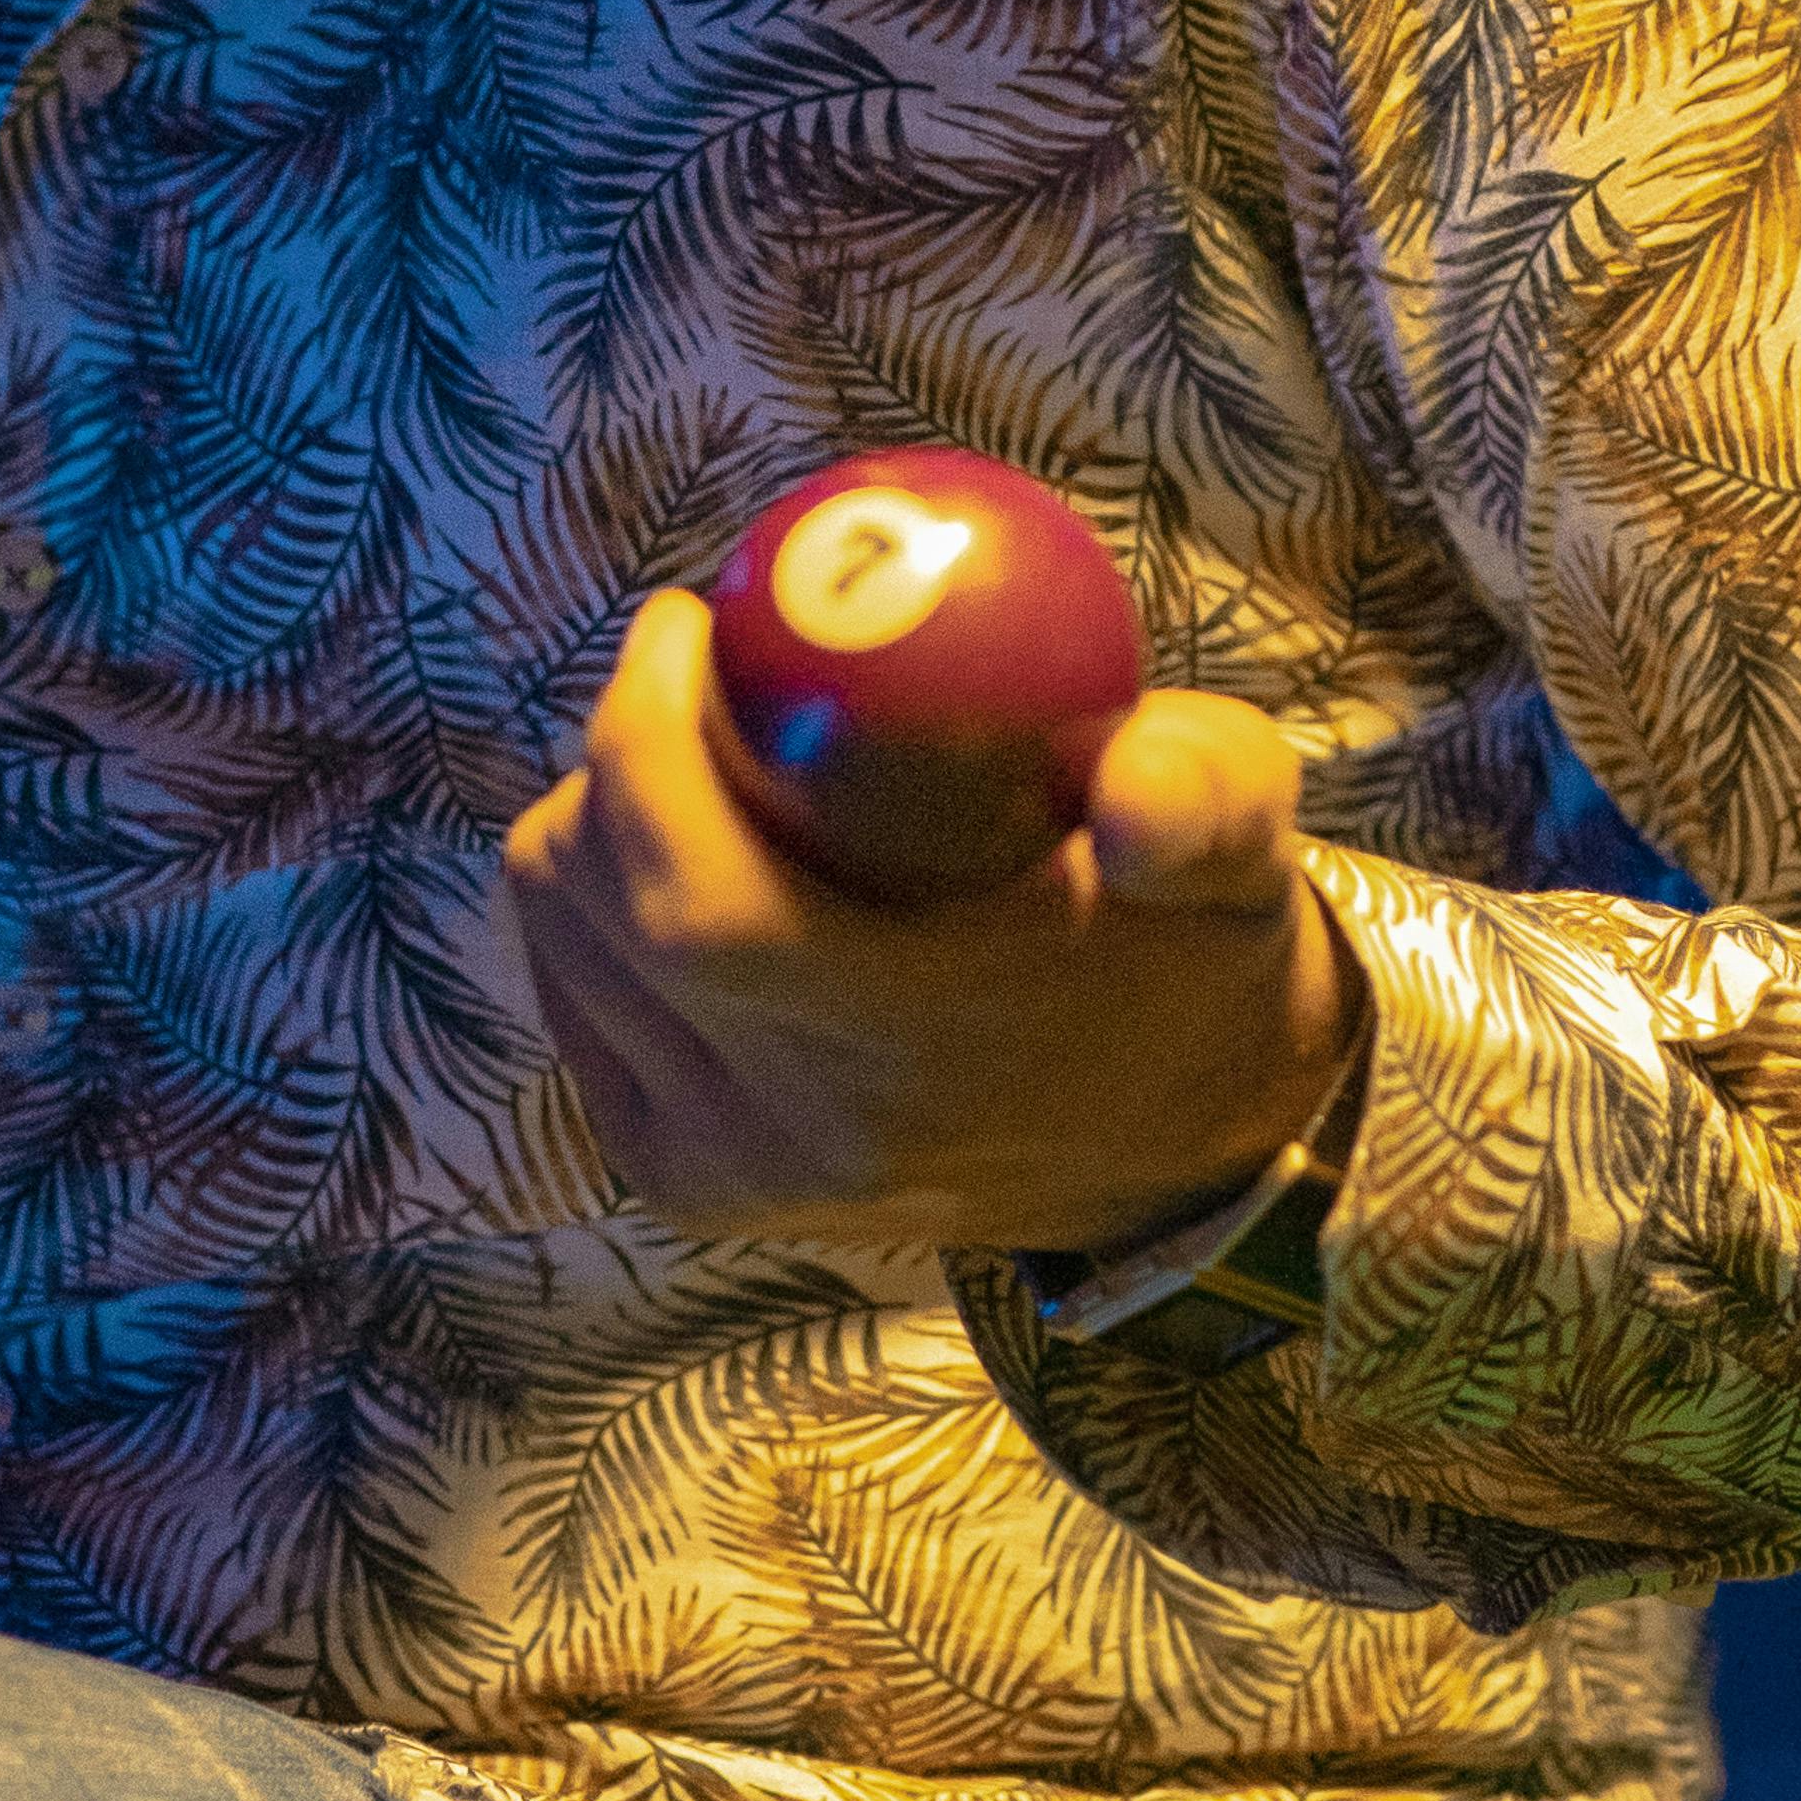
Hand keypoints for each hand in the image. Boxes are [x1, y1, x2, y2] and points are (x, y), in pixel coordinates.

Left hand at [502, 589, 1363, 1273]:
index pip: (696, 906)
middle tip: (701, 668)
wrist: (1165, 1151)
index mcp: (909, 1054)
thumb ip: (1209, 799)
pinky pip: (572, 995)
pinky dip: (598, 902)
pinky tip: (694, 855)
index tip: (689, 621)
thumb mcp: (1239, 852)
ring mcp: (721, 1171)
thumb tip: (1136, 781)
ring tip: (708, 763)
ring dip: (600, 820)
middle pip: (598, 903)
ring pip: (562, 937)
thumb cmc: (1185, 956)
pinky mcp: (678, 1178)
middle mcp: (791, 1135)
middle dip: (617, 748)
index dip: (644, 743)